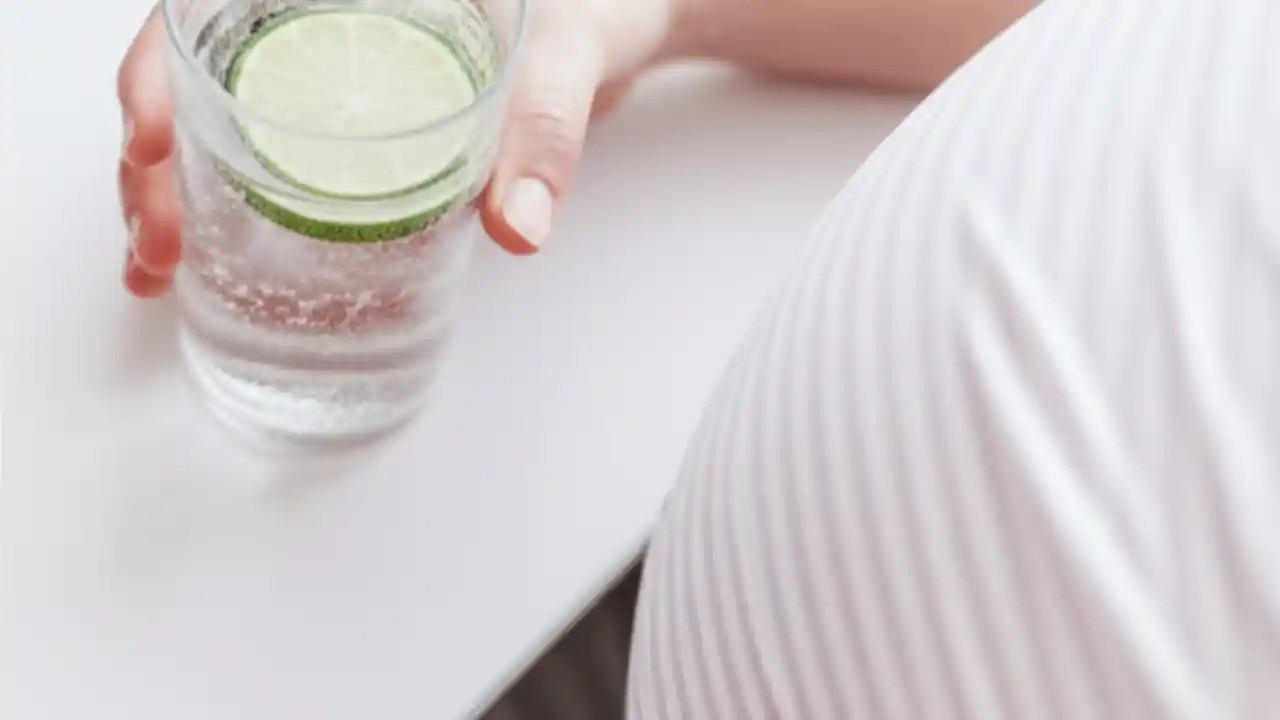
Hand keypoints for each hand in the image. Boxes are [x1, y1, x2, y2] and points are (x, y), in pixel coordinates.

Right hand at [117, 0, 688, 296]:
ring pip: (218, 119)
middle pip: (195, 74)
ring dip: (173, 190)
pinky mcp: (355, 116)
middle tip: (157, 246)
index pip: (212, 7)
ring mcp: (329, 65)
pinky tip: (208, 258)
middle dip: (150, 159)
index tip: (145, 139)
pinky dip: (229, 203)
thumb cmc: (595, 4)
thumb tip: (517, 226)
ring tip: (157, 268)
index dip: (153, 68)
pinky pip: (273, 152)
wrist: (628, 18)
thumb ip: (544, 128)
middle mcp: (317, 15)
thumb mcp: (569, 53)